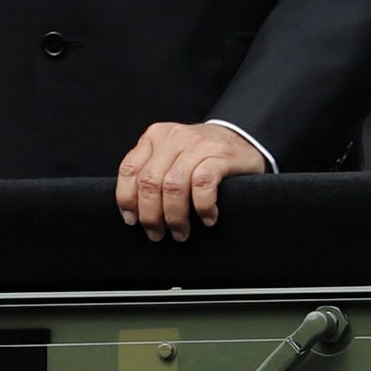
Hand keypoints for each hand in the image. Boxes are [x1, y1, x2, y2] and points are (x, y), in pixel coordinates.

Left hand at [116, 122, 265, 242]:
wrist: (243, 139)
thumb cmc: (202, 156)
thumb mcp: (171, 156)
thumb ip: (152, 171)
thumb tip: (132, 210)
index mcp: (155, 137)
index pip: (129, 169)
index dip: (127, 200)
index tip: (132, 220)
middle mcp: (174, 138)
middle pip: (150, 181)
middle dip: (150, 215)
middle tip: (157, 234)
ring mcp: (198, 145)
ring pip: (173, 186)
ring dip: (175, 216)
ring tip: (181, 232)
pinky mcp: (221, 156)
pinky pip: (203, 184)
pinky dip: (202, 206)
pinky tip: (207, 218)